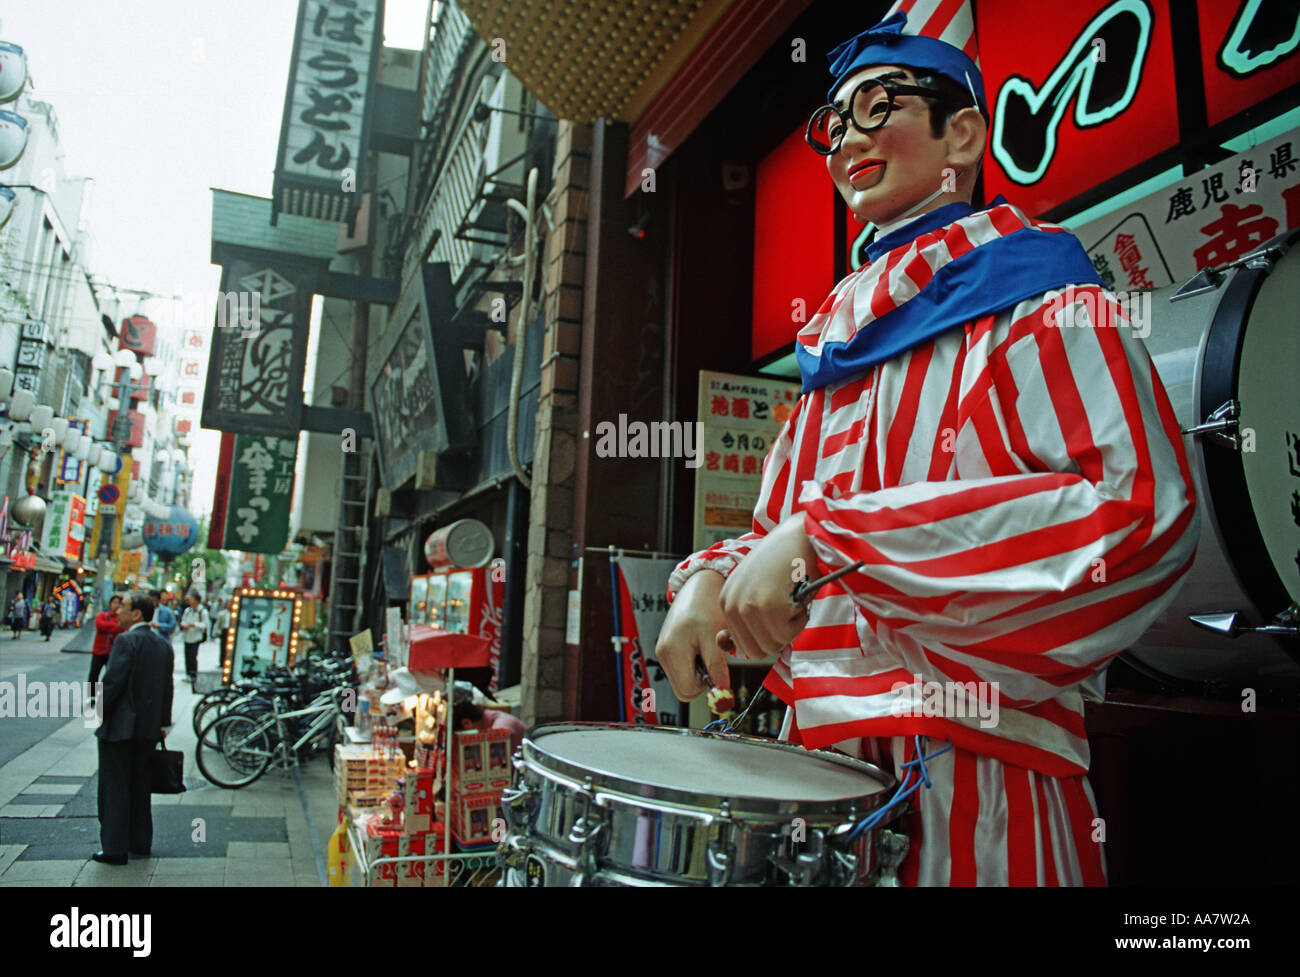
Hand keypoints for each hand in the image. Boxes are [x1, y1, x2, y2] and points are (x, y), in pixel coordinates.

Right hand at [654, 570, 729, 701]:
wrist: (698, 585)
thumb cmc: (708, 606)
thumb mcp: (715, 636)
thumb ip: (716, 666)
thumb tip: (722, 692)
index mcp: (672, 651)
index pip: (687, 691)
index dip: (706, 686)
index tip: (718, 669)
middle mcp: (662, 653)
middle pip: (683, 689)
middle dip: (701, 680)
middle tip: (712, 658)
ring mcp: (662, 651)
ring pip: (683, 680)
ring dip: (698, 671)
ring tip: (705, 648)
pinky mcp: (665, 648)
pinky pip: (681, 669)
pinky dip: (693, 663)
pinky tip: (698, 645)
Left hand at [718, 513, 817, 660]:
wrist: (799, 535)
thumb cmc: (783, 562)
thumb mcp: (755, 591)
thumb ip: (742, 621)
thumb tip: (723, 645)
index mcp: (726, 600)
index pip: (743, 645)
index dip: (768, 634)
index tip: (776, 612)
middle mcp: (732, 604)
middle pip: (757, 650)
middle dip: (778, 634)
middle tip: (785, 606)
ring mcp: (749, 606)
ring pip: (774, 644)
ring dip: (790, 626)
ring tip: (790, 598)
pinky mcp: (768, 606)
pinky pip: (788, 634)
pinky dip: (800, 619)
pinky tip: (797, 595)